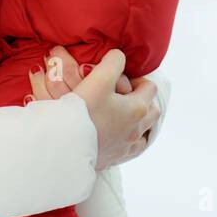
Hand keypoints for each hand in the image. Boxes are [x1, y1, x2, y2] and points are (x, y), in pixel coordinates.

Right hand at [28, 47, 156, 170]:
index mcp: (137, 109)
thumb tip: (119, 57)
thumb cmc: (83, 110)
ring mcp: (126, 147)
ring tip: (120, 115)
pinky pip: (131, 149)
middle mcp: (136, 130)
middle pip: (151, 112)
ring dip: (137, 122)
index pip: (150, 88)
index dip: (138, 79)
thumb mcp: (99, 78)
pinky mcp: (114, 159)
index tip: (121, 78)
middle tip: (123, 95)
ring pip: (143, 133)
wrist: (64, 144)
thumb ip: (113, 62)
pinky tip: (115, 135)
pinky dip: (128, 140)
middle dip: (141, 100)